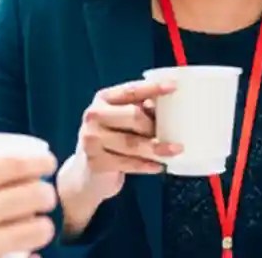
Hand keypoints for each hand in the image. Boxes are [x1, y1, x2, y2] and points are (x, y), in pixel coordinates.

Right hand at [56, 80, 181, 235]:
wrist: (85, 174)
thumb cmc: (111, 141)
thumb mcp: (121, 120)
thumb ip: (140, 110)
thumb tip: (169, 107)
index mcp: (103, 99)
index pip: (131, 90)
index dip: (153, 88)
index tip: (174, 86)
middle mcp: (94, 116)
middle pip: (133, 116)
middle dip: (155, 125)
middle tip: (174, 132)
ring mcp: (91, 140)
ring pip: (132, 142)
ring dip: (156, 147)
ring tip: (176, 150)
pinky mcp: (95, 162)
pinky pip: (128, 163)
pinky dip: (146, 165)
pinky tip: (159, 166)